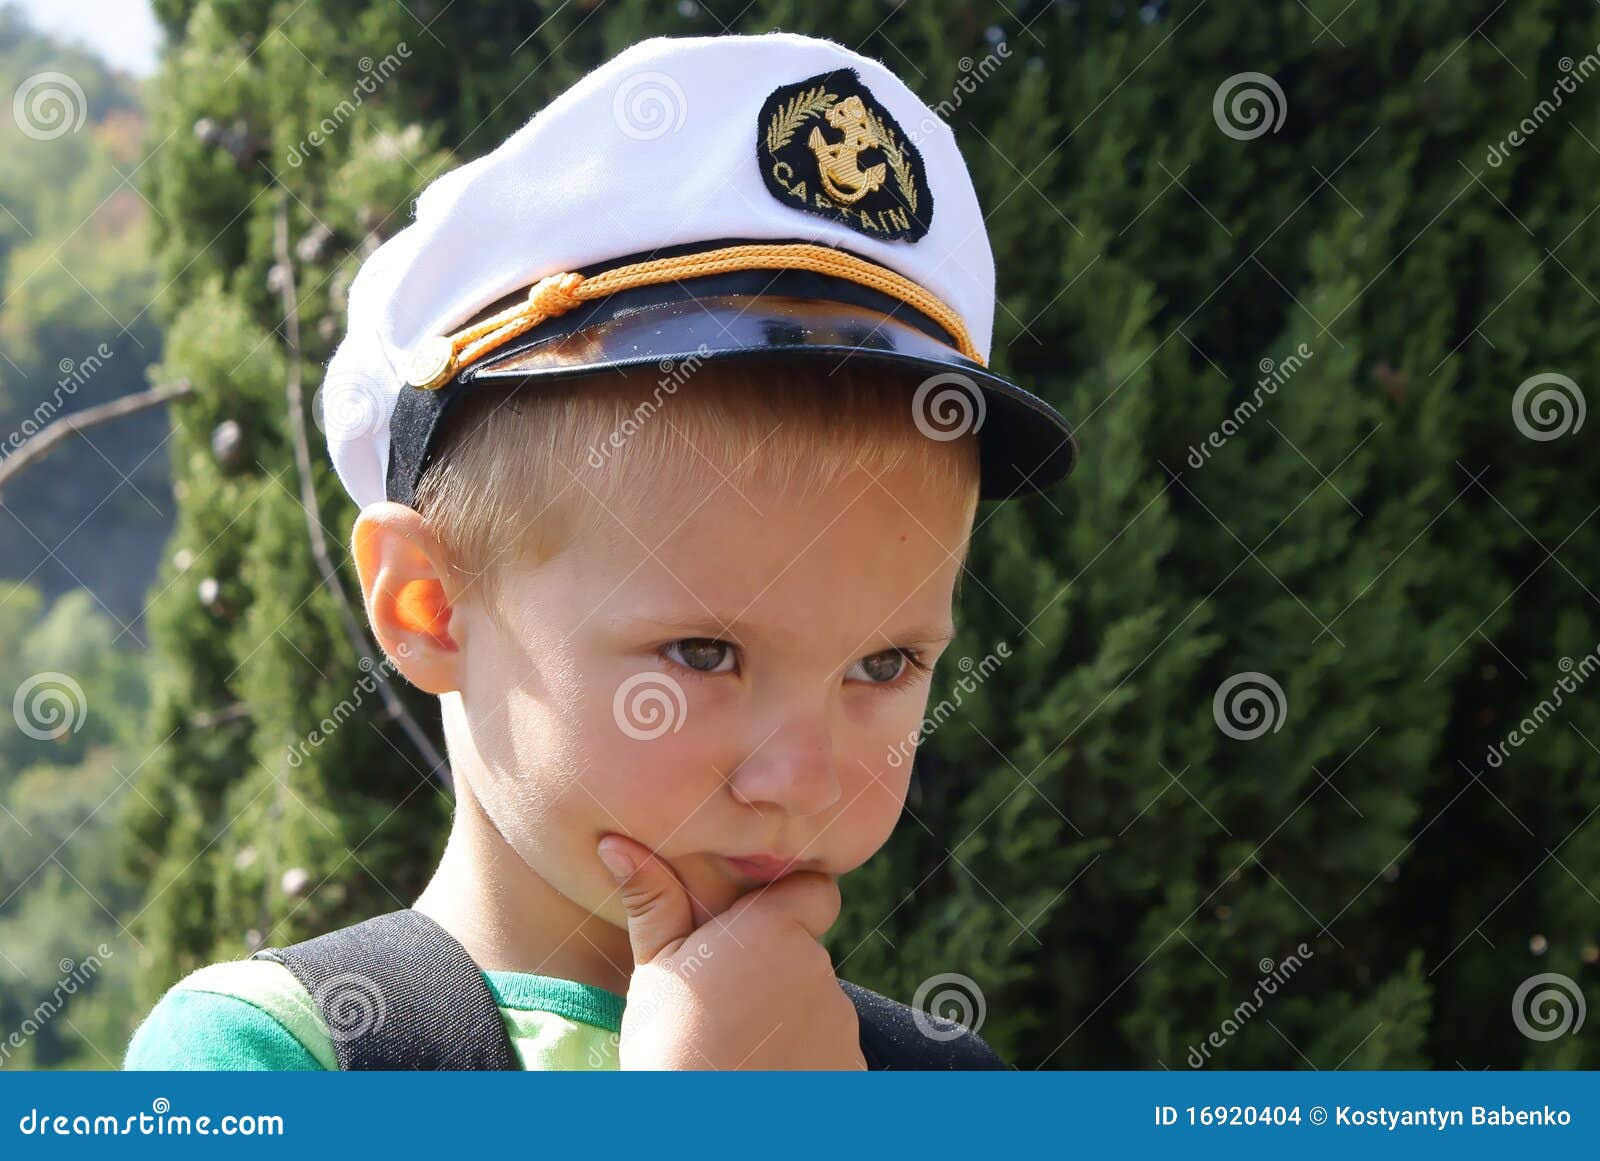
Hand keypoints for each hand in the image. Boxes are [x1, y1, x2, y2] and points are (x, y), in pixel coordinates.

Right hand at [597, 833, 865, 1069]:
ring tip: (741, 1051)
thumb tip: (616, 843)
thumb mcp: (654, 969)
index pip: (816, 891)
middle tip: (726, 1006)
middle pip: (808, 955)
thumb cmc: (667, 1045)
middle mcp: (819, 967)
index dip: (792, 905)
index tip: (757, 930)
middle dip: (777, 973)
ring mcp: (841, 1023)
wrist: (700, 1133)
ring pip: (818, 1008)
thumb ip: (652, 900)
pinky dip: (806, 1066)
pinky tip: (765, 1079)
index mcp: (774, 929)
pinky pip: (831, 1056)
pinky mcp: (852, 1071)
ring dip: (790, 1021)